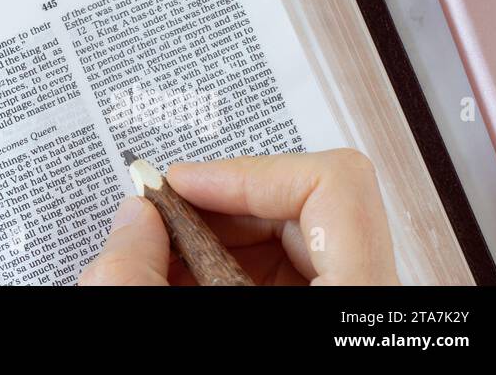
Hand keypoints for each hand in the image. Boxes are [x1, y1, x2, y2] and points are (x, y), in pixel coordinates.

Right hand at [78, 149, 399, 285]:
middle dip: (215, 202)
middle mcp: (361, 296)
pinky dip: (218, 262)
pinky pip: (275, 266)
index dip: (246, 170)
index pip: (334, 183)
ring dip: (209, 233)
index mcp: (356, 300)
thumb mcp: (171, 324)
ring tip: (158, 252)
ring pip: (286, 234)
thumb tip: (133, 219)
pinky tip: (177, 276)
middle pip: (302, 201)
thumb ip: (139, 273)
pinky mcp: (317, 310)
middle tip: (158, 213)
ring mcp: (342, 301)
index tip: (183, 182)